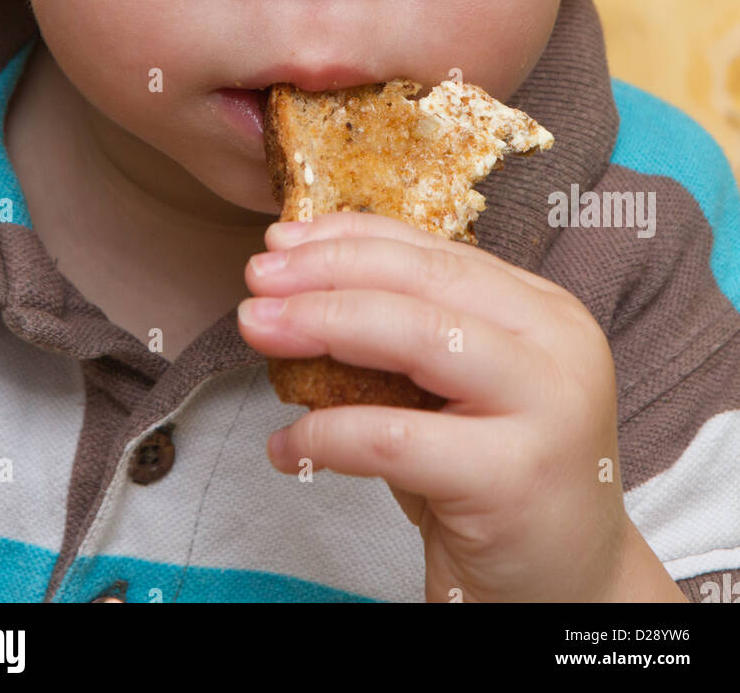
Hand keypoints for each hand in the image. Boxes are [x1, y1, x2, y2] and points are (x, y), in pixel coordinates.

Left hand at [238, 211, 636, 602]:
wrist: (568, 588)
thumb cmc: (496, 481)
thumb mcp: (458, 390)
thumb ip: (406, 332)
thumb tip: (297, 281)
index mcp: (543, 310)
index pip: (435, 250)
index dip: (350, 237)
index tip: (283, 240)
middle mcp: (557, 344)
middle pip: (425, 279)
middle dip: (327, 271)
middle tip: (258, 279)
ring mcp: (548, 407)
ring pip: (419, 336)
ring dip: (323, 324)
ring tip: (259, 329)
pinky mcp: (517, 476)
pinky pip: (396, 438)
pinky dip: (327, 434)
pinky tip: (287, 446)